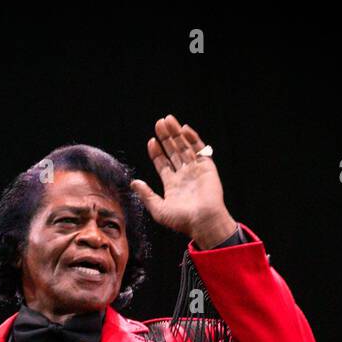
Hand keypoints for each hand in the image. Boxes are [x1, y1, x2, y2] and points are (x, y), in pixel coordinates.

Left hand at [130, 114, 236, 246]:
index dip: (156, 152)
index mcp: (172, 185)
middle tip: (159, 123)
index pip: (162, 163)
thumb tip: (133, 183)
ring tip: (168, 120)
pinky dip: (192, 138)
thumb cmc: (181, 220)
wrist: (203, 221)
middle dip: (166, 138)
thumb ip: (146, 194)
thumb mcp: (158, 209)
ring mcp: (196, 170)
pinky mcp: (208, 167)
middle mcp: (184, 175)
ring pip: (185, 147)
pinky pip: (200, 149)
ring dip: (177, 133)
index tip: (151, 141)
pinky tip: (184, 129)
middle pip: (173, 151)